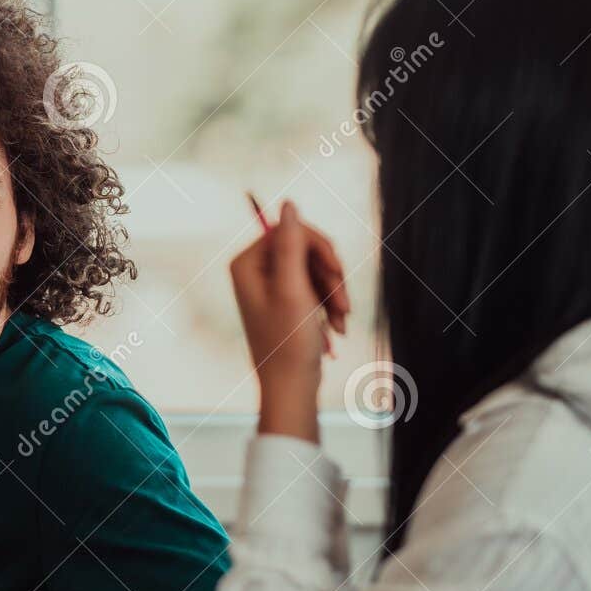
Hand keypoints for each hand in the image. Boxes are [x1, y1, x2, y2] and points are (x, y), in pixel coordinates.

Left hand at [230, 201, 348, 441]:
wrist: (291, 386)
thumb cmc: (287, 342)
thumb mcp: (292, 289)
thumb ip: (289, 244)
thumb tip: (288, 203)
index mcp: (247, 263)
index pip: (290, 230)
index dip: (319, 247)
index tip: (338, 271)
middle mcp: (255, 271)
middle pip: (305, 248)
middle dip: (330, 274)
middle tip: (343, 303)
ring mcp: (271, 286)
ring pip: (315, 268)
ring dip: (334, 292)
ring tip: (340, 321)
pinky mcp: (287, 300)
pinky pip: (316, 287)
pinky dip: (330, 304)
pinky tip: (335, 327)